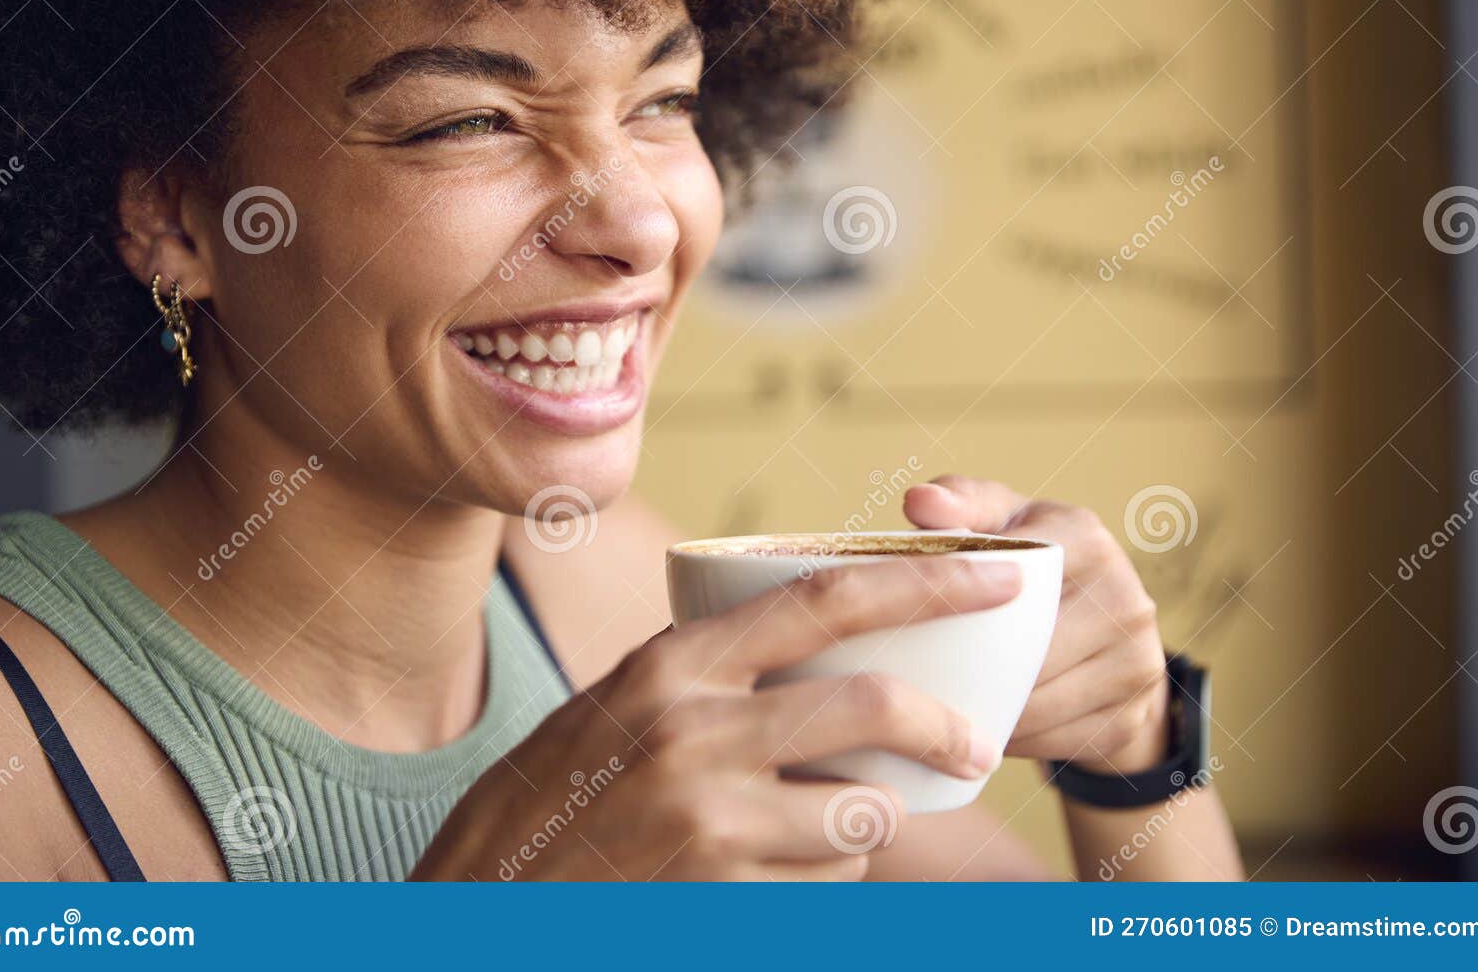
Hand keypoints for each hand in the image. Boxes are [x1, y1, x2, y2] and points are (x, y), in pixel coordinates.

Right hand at [414, 556, 1020, 880]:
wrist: (484, 899)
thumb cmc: (554, 797)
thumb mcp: (616, 707)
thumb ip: (705, 677)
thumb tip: (813, 649)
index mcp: (673, 661)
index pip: (823, 597)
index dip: (924, 584)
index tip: (993, 578)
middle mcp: (693, 725)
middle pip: (868, 702)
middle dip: (942, 722)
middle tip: (977, 740)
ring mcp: (709, 810)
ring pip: (861, 808)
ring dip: (869, 819)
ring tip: (832, 824)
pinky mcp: (721, 886)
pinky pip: (827, 880)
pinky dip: (828, 876)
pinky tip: (777, 872)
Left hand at [904, 476, 1169, 775]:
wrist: (1105, 631)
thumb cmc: (1030, 564)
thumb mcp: (1002, 522)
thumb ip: (959, 502)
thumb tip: (919, 502)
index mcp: (1087, 540)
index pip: (1014, 570)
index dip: (960, 597)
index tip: (917, 615)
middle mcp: (1124, 598)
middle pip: (1023, 648)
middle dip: (965, 666)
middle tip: (910, 679)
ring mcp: (1137, 663)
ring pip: (1034, 705)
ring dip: (981, 712)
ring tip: (935, 707)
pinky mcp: (1129, 719)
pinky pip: (1050, 742)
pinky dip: (1008, 740)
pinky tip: (980, 728)